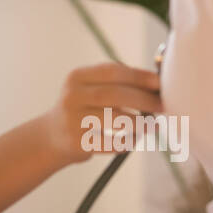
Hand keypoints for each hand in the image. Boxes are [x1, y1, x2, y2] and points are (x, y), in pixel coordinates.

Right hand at [45, 63, 162, 166]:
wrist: (51, 137)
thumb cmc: (82, 111)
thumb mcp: (88, 90)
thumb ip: (116, 84)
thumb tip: (156, 84)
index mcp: (77, 77)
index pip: (112, 71)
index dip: (139, 76)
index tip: (159, 83)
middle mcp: (72, 95)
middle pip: (114, 94)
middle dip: (143, 99)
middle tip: (161, 106)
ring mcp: (72, 119)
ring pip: (114, 118)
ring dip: (139, 122)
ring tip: (152, 125)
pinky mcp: (76, 142)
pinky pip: (110, 142)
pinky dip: (127, 141)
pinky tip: (134, 140)